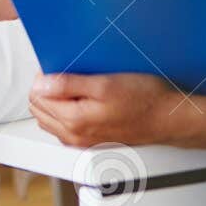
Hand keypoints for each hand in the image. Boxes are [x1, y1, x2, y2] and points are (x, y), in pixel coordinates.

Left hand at [28, 72, 205, 148]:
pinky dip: (65, 111)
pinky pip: (64, 126)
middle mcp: (74, 136)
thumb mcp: (105, 84)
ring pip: (50, 119)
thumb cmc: (145, 101)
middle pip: (39, 109)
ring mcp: (82, 140)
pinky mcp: (91, 140)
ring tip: (73, 84)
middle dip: (45, 88)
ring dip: (54, 100)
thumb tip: (41, 84)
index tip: (58, 65)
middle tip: (64, 72)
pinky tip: (81, 99)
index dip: (44, 76)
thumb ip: (69, 85)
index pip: (36, 97)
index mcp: (74, 121)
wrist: (168, 118)